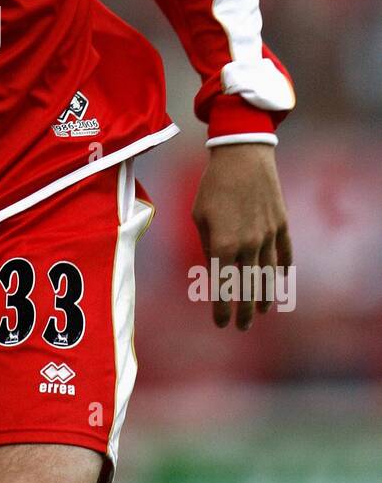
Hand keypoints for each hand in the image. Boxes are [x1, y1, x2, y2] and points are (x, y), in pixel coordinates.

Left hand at [191, 143, 292, 330]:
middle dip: (245, 311)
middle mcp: (248, 245)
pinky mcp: (282, 224)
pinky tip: (279, 281)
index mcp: (223, 245)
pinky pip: (284, 254)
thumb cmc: (213, 185)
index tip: (222, 324)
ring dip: (264, 295)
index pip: (223, 287)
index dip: (222, 309)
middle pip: (249, 288)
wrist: (243, 156)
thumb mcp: (199, 216)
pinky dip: (282, 270)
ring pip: (268, 275)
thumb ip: (208, 245)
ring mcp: (268, 236)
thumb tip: (215, 268)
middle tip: (243, 327)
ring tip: (262, 310)